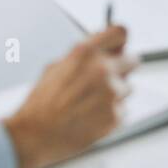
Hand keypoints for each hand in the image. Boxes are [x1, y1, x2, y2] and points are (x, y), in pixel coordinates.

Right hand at [2, 26, 136, 167]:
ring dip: (115, 93)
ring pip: (127, 87)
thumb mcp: (56, 66)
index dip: (120, 42)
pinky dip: (111, 113)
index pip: (120, 33)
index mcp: (85, 52)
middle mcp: (102, 69)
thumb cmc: (42, 102)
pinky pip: (122, 109)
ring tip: (89, 103)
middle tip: (108, 78)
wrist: (35, 134)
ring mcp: (111, 93)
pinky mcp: (115, 115)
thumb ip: (84, 57)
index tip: (119, 48)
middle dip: (123, 68)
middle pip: (133, 60)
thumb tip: (106, 51)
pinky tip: (91, 117)